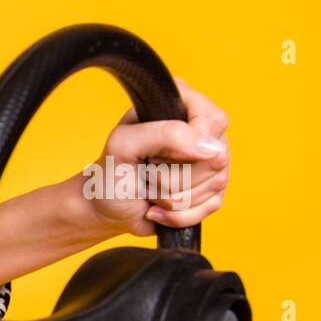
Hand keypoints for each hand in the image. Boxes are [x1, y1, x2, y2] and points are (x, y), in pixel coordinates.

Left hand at [73, 77, 230, 237]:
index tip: (153, 156)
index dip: (186, 146)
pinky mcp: (212, 191)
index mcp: (182, 104)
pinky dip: (177, 215)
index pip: (213, 121)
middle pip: (215, 158)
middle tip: (147, 173)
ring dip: (171, 197)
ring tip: (149, 189)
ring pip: (213, 184)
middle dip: (172, 177)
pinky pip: (210, 208)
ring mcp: (212, 161)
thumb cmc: (110, 173)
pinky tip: (157, 209)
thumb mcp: (123, 145)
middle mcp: (203, 130)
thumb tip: (211, 148)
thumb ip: (164, 134)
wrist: (105, 208)